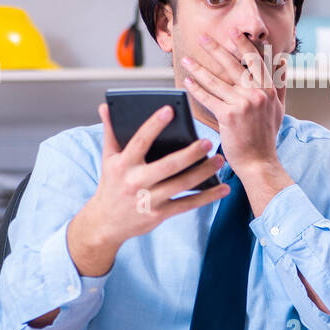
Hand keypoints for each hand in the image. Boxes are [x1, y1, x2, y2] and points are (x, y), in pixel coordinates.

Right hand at [78, 102, 228, 250]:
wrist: (106, 224)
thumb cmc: (111, 184)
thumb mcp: (108, 159)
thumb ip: (110, 132)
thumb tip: (106, 106)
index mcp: (123, 164)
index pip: (140, 141)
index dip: (154, 125)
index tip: (170, 109)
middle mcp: (136, 182)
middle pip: (168, 165)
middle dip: (190, 154)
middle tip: (208, 141)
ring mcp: (149, 200)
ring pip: (181, 184)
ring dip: (204, 172)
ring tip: (219, 160)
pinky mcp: (160, 214)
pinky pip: (187, 204)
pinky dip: (207, 197)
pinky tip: (223, 188)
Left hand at [181, 27, 284, 174]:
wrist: (259, 161)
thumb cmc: (266, 136)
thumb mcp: (279, 108)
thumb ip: (280, 84)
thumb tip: (283, 63)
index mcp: (268, 89)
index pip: (255, 61)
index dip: (243, 45)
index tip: (234, 33)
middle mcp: (256, 93)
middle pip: (232, 65)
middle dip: (216, 49)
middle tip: (203, 37)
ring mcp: (242, 104)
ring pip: (216, 80)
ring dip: (198, 68)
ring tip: (186, 59)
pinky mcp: (228, 115)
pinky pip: (208, 98)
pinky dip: (196, 89)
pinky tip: (187, 81)